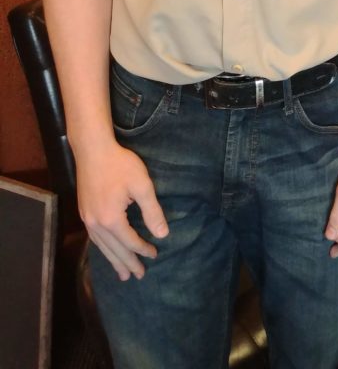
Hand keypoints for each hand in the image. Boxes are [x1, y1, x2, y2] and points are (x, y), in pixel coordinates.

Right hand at [76, 141, 168, 280]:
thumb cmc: (120, 165)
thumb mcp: (142, 185)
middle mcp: (96, 224)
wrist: (93, 149)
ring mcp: (87, 219)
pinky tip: (107, 250)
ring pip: (102, 246)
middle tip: (138, 276)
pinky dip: (103, 248)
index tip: (155, 255)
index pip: (130, 241)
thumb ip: (152, 211)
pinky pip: (95, 238)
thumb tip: (163, 234)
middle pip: (114, 249)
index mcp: (111, 220)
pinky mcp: (84, 212)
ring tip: (122, 273)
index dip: (143, 249)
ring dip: (113, 260)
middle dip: (127, 263)